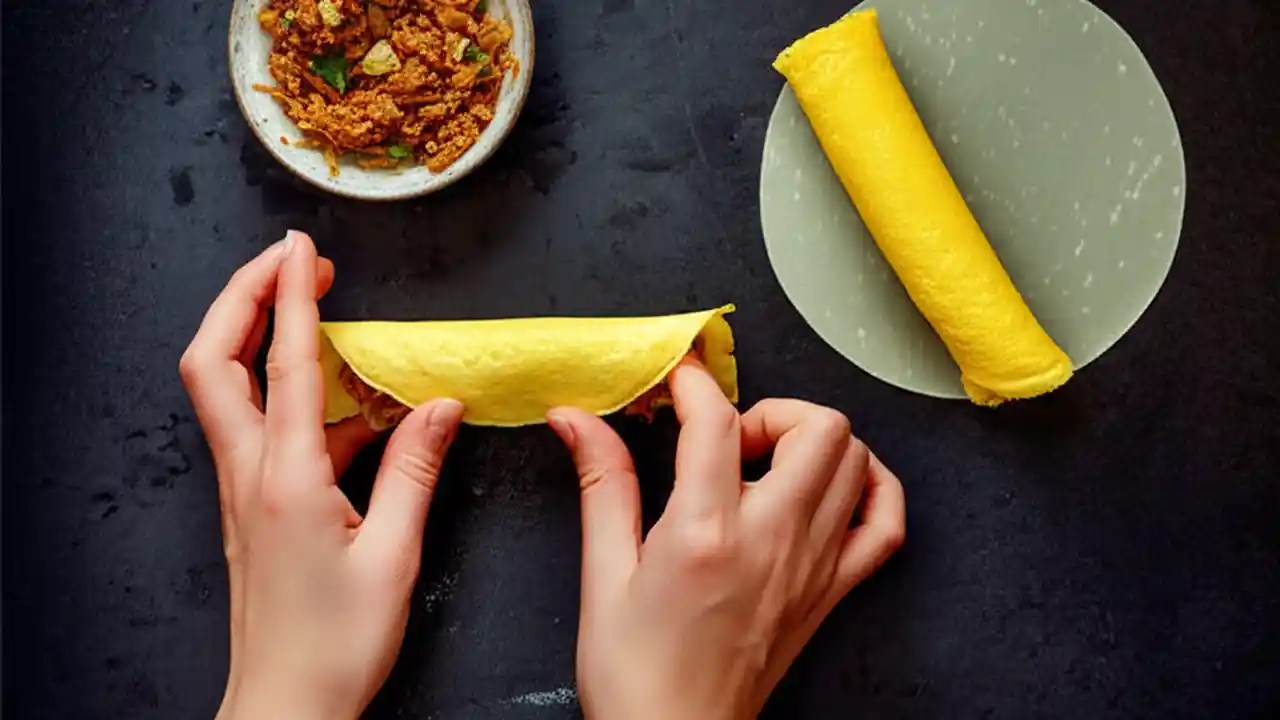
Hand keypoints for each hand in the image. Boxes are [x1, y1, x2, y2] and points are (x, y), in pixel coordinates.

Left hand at [180, 231, 464, 719]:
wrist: (284, 706)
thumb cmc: (336, 645)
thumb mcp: (394, 555)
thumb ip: (416, 470)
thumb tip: (439, 406)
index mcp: (286, 478)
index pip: (287, 364)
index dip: (291, 296)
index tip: (301, 248)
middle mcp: (250, 473)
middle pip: (214, 360)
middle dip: (244, 298)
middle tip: (288, 263)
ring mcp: (242, 489)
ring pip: (229, 390)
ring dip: (263, 340)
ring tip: (319, 315)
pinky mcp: (252, 506)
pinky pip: (263, 430)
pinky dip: (297, 399)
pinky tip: (354, 410)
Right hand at [548, 359, 905, 719]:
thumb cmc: (634, 672)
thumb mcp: (602, 572)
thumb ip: (601, 483)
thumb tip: (576, 418)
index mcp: (705, 534)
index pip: (716, 420)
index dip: (692, 381)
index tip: (674, 379)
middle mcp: (771, 541)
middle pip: (817, 426)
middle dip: (768, 410)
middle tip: (724, 441)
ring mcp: (812, 566)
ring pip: (854, 459)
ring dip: (812, 441)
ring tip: (761, 467)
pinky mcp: (831, 591)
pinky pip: (886, 522)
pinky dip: (870, 488)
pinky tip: (829, 488)